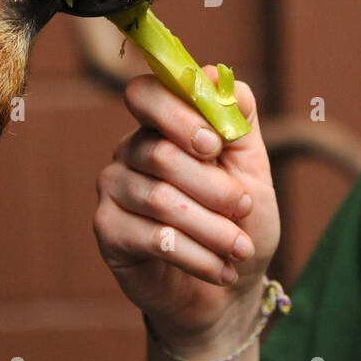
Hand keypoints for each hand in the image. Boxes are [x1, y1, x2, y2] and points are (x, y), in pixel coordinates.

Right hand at [94, 65, 278, 355]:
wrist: (231, 287)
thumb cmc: (240, 220)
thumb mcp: (251, 166)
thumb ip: (236, 117)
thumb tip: (213, 73)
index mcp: (161, 125)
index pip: (147, 94)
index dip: (179, 115)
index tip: (216, 145)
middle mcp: (130, 151)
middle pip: (161, 154)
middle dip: (214, 187)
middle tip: (245, 208)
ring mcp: (114, 189)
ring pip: (160, 199)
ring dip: (212, 229)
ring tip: (240, 250)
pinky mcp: (109, 231)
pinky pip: (151, 237)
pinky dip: (196, 256)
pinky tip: (220, 270)